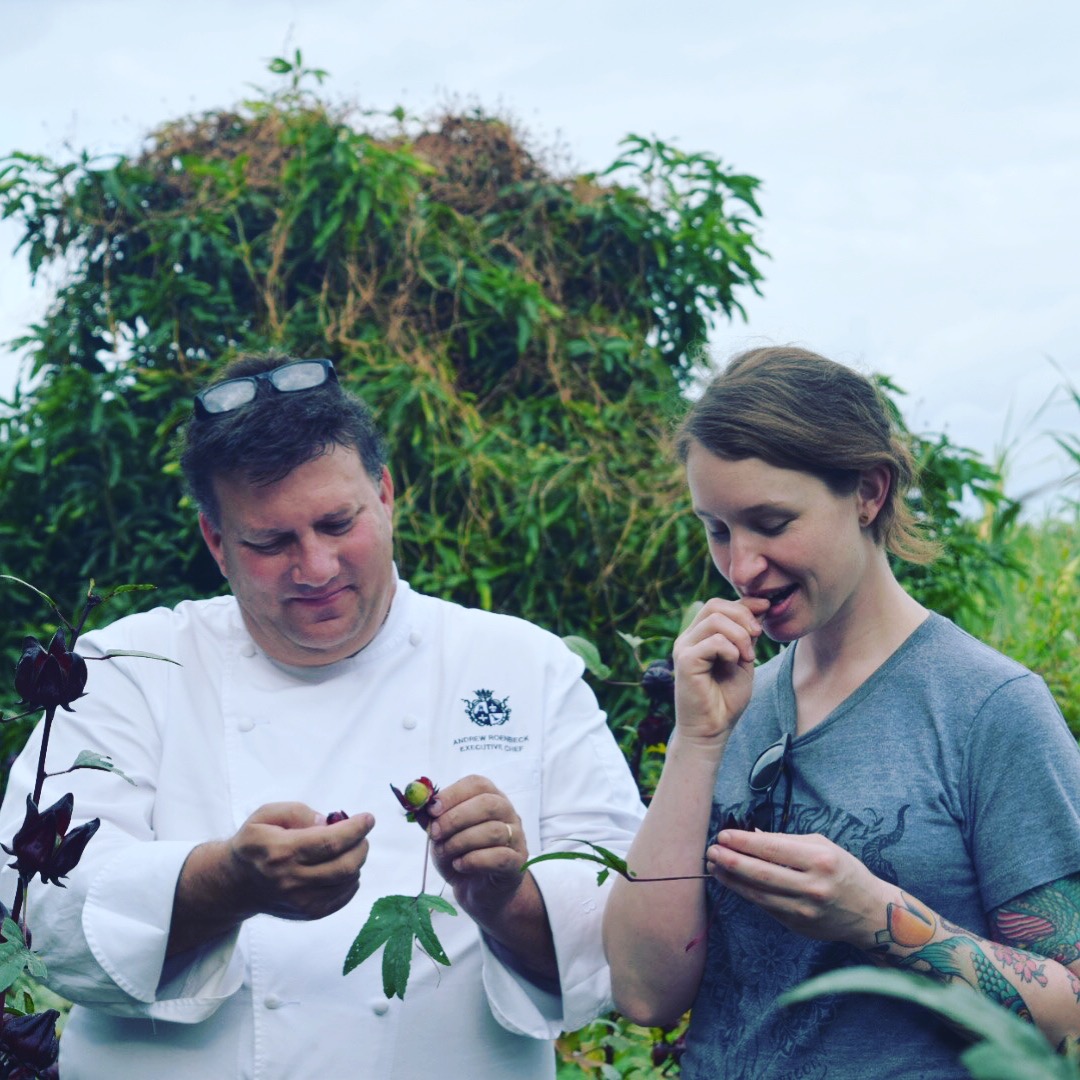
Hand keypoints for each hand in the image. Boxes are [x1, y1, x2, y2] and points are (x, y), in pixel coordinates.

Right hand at [226, 802, 373, 920]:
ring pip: (348, 881)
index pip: (330, 842)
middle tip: (360, 833)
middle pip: (345, 865)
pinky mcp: (309, 913)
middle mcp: (292, 880)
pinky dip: (351, 879)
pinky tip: (342, 867)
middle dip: (361, 844)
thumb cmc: (256, 843)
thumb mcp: (267, 815)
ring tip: (348, 848)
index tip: (368, 818)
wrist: (237, 883)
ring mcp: (302, 901)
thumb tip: (328, 822)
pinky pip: (344, 897)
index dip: (355, 829)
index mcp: (282, 852)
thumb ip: (298, 812)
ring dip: (357, 860)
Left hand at [426, 776, 525, 920]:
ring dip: (461, 842)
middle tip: (435, 833)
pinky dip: (474, 860)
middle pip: (488, 804)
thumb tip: (416, 804)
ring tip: (445, 852)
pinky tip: (460, 865)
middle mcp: (508, 814)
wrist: (479, 892)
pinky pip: (499, 857)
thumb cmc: (462, 856)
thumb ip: (432, 819)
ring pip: (494, 831)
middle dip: (456, 818)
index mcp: (490, 798)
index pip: (477, 784)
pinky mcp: (517, 863)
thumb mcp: (442, 836)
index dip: (453, 794)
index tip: (432, 809)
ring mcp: (516, 838)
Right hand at [673, 596, 768, 743]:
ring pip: (715, 620)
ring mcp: (683, 648)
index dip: (744, 604)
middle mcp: (688, 638)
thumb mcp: (743, 659)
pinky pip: (714, 641)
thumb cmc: (726, 699)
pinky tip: (735, 663)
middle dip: (743, 616)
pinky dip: (731, 649)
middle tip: (757, 637)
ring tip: (748, 656)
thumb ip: (747, 634)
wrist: (713, 729)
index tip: (766, 609)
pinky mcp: (685, 661)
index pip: (718, 605)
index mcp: (699, 636)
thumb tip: (761, 605)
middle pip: (715, 605)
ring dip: (740, 635)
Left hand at [706, 828, 888, 947]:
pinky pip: (766, 907)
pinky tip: (732, 883)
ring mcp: (805, 910)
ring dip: (732, 880)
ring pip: (759, 894)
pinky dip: (746, 894)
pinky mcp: (798, 925)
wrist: (870, 912)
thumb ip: (786, 841)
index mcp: (820, 860)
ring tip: (714, 866)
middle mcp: (813, 886)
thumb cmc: (843, 870)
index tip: (724, 835)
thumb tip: (751, 835)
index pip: (773, 849)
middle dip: (732, 861)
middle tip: (711, 851)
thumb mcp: (822, 846)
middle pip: (762, 873)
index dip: (744, 842)